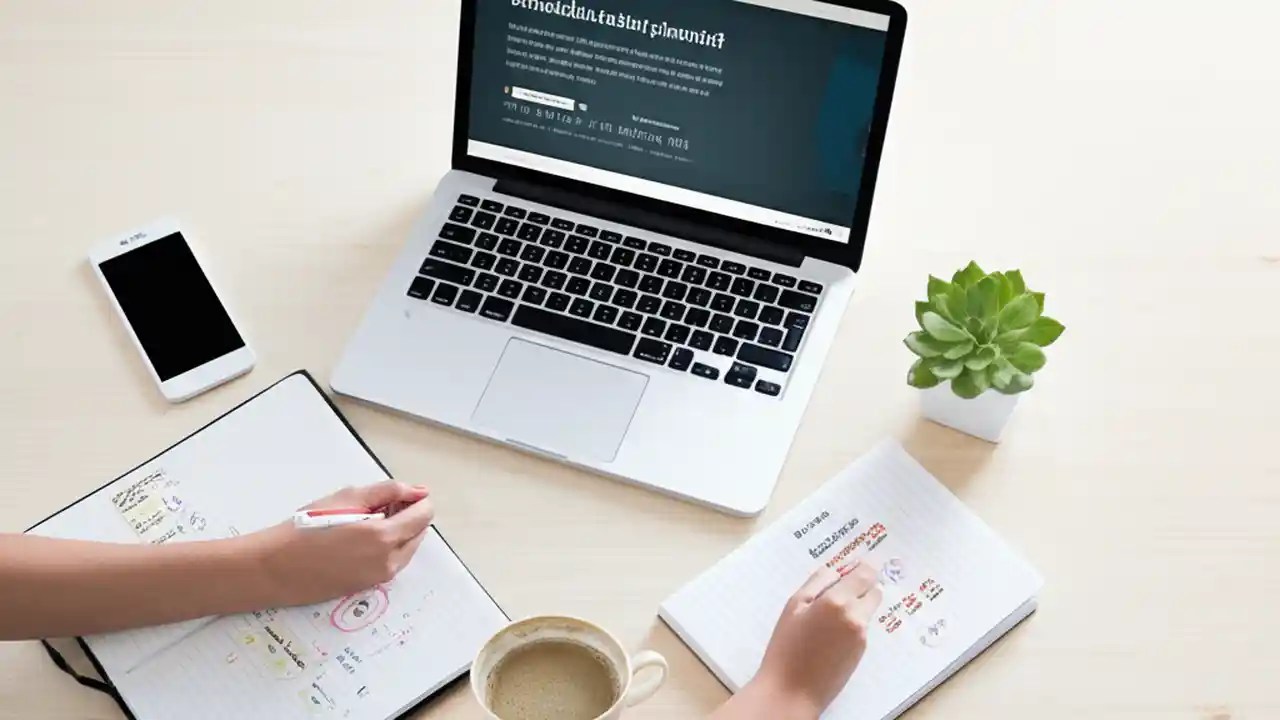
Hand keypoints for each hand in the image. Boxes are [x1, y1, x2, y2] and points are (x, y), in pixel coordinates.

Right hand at [246, 482, 434, 606]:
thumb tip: (418, 491)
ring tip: (365, 521)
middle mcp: (388, 562)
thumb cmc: (306, 529)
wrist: (275, 568)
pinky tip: (358, 540)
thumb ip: (388, 491)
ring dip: (397, 532)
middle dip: (407, 516)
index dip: (418, 500)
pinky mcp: (368, 587)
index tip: (401, 494)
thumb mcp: (347, 498)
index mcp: (383, 537)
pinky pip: (391, 563)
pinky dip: (386, 548)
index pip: (424, 516)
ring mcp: (379, 578)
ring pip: (406, 549)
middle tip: (378, 506)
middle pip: (418, 533)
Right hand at [750, 562, 883, 716]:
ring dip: (857, 605)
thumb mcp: (794, 605)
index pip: (865, 574)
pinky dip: (852, 623)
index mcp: (837, 601)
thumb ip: (817, 581)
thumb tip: (837, 569)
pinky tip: (830, 634)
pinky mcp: (862, 651)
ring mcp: (862, 635)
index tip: (854, 566)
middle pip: (875, 590)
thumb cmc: (786, 646)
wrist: (792, 690)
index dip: (862, 567)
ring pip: (868, 609)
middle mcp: (855, 616)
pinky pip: (862, 627)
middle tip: (839, 591)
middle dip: (862, 587)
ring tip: (828, 616)